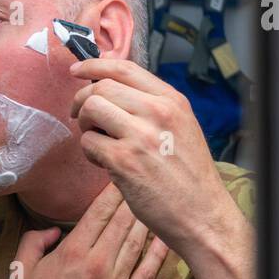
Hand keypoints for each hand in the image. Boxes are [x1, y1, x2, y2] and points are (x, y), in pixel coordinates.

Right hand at [2, 184, 168, 278]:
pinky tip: (165, 239)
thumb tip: (54, 229)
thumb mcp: (21, 269)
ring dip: (147, 221)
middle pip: (123, 223)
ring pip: (138, 244)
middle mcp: (97, 264)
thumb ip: (34, 240)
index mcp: (72, 252)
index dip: (111, 192)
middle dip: (133, 199)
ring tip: (155, 204)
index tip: (119, 177)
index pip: (99, 212)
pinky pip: (148, 273)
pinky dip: (158, 254)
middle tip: (142, 183)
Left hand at [69, 58, 231, 253]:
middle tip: (80, 117)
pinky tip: (104, 163)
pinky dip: (89, 152)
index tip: (76, 70)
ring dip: (84, 125)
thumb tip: (111, 90)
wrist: (201, 214)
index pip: (124, 68)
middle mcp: (157, 112)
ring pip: (91, 109)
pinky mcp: (124, 161)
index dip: (94, 65)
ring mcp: (140, 135)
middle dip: (82, 100)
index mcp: (172, 101)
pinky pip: (88, 143)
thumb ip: (152, 106)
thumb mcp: (181, 127)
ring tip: (97, 142)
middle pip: (101, 87)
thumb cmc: (188, 175)